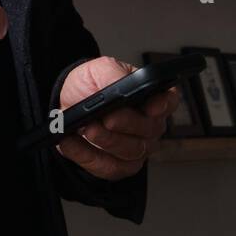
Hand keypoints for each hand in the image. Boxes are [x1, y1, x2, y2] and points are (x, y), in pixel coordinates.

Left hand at [53, 56, 180, 180]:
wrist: (67, 104)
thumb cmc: (89, 85)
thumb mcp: (99, 69)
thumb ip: (114, 74)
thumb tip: (124, 86)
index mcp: (150, 97)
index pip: (169, 101)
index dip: (163, 105)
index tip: (150, 107)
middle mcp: (149, 125)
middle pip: (149, 130)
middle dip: (127, 123)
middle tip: (107, 118)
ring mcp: (137, 148)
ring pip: (130, 151)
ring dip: (106, 140)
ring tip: (88, 128)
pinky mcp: (118, 166)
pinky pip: (107, 166)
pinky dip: (85, 154)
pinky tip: (71, 143)